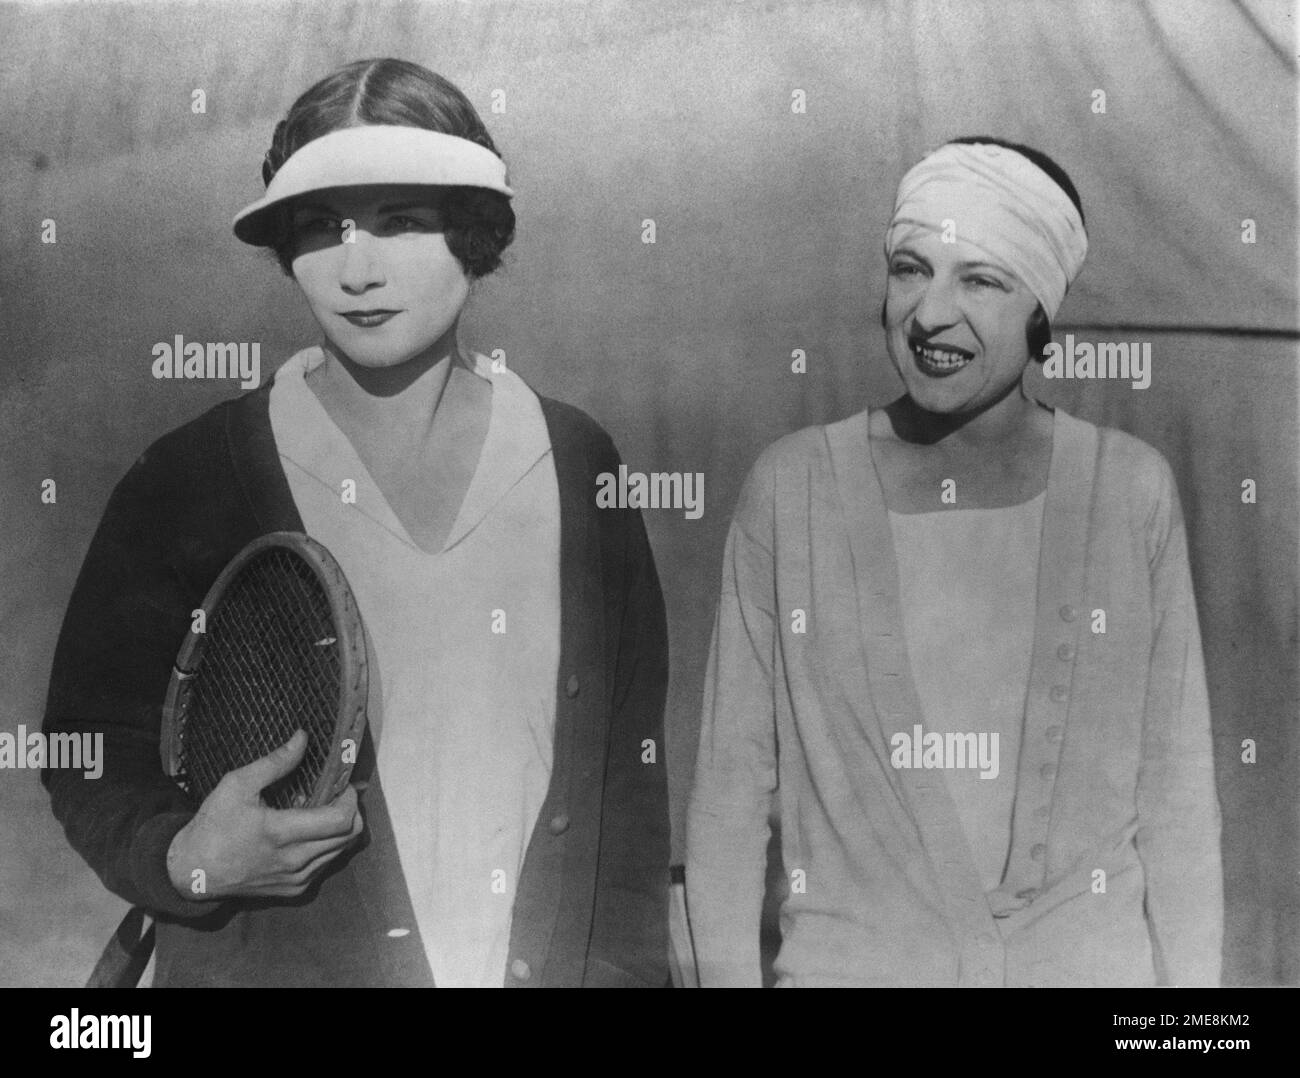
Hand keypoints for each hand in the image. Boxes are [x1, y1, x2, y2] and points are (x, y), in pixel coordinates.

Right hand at [166, 730, 363, 900]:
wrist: (193, 871)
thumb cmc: (213, 826)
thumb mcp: (237, 785)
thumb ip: (275, 762)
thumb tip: (303, 738)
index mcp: (280, 834)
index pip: (340, 821)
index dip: (350, 799)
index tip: (343, 784)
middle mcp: (294, 861)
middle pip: (350, 836)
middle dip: (352, 810)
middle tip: (338, 794)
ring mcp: (297, 878)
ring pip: (341, 851)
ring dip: (340, 829)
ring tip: (322, 811)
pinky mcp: (294, 889)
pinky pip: (326, 864)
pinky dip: (327, 846)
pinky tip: (309, 832)